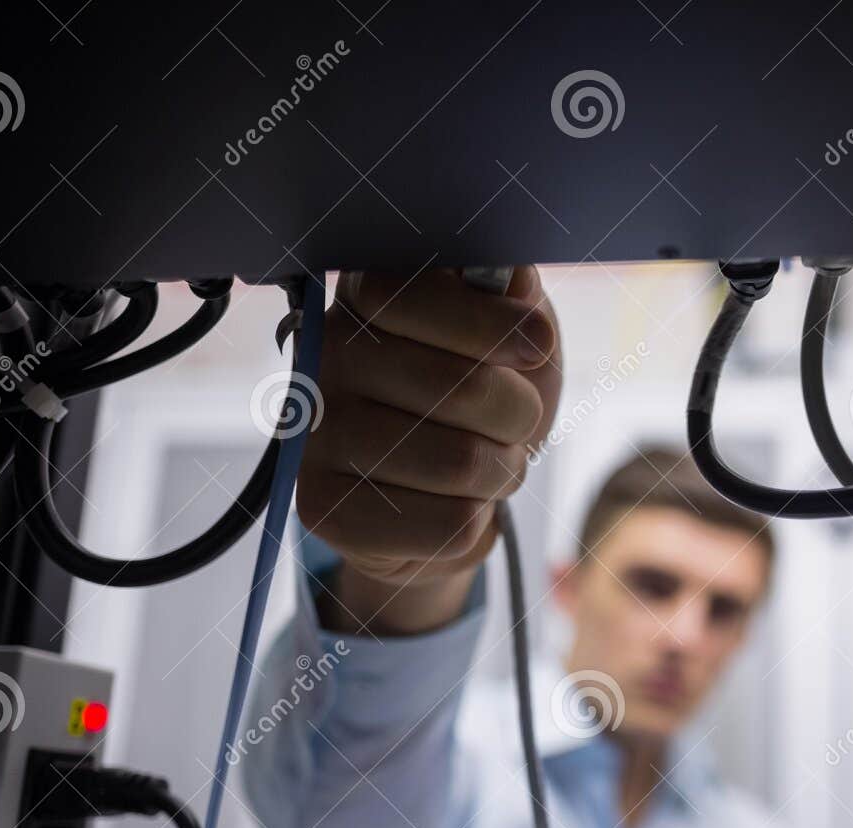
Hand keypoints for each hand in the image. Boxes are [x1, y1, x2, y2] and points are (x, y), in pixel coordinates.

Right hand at [296, 266, 561, 634]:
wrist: (451, 488)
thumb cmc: (483, 391)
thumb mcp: (508, 321)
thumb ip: (507, 288)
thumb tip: (509, 277)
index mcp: (364, 297)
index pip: (411, 295)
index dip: (491, 324)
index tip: (536, 344)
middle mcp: (325, 358)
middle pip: (459, 389)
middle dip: (518, 413)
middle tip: (514, 419)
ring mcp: (315, 435)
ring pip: (460, 463)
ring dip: (503, 471)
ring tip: (489, 462)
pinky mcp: (323, 509)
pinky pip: (448, 526)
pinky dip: (476, 521)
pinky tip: (452, 502)